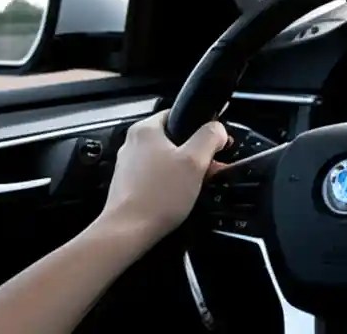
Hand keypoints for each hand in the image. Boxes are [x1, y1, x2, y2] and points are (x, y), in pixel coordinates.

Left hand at [95, 110, 228, 246]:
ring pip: (165, 159)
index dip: (201, 127)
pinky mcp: (127, 185)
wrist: (128, 232)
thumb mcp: (195, 161)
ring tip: (198, 185)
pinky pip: (155, 176)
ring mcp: (128, 165)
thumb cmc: (160, 195)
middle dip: (195, 153)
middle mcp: (132, 143)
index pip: (177, 114)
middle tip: (210, 168)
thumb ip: (210, 137)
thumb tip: (218, 129)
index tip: (214, 144)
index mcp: (145, 129)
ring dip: (184, 169)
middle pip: (173, 139)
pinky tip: (179, 196)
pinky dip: (169, 182)